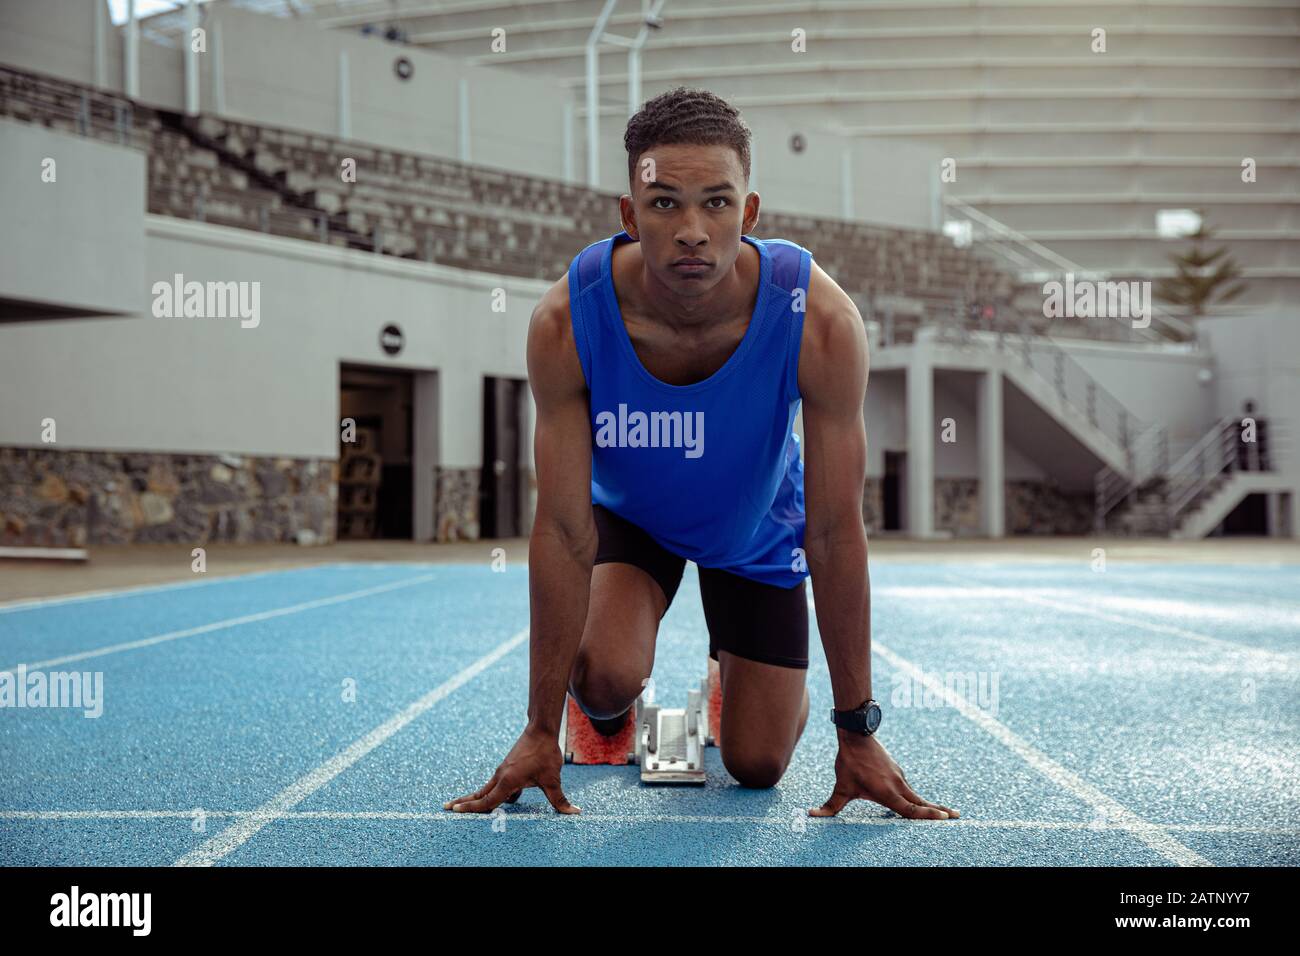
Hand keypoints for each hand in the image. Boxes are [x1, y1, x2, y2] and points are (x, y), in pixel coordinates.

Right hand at [443, 723, 579, 814]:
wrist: (541, 730)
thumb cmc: (545, 753)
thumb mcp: (553, 779)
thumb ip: (559, 799)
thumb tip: (573, 812)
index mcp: (508, 781)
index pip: (487, 800)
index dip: (472, 808)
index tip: (456, 810)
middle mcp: (501, 776)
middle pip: (480, 794)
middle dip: (464, 802)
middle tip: (447, 807)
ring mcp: (503, 771)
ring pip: (486, 788)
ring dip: (476, 797)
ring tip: (462, 804)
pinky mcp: (508, 767)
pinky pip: (496, 784)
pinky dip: (491, 792)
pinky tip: (507, 800)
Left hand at [810, 732, 958, 819]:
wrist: (857, 735)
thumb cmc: (849, 763)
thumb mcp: (840, 787)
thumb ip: (830, 805)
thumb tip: (812, 815)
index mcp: (887, 792)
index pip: (910, 809)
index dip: (927, 815)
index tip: (944, 818)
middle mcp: (898, 785)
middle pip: (921, 803)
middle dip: (939, 811)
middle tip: (956, 816)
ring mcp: (899, 777)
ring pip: (916, 795)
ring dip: (929, 805)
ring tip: (944, 813)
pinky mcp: (897, 771)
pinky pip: (908, 788)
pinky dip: (917, 797)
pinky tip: (920, 803)